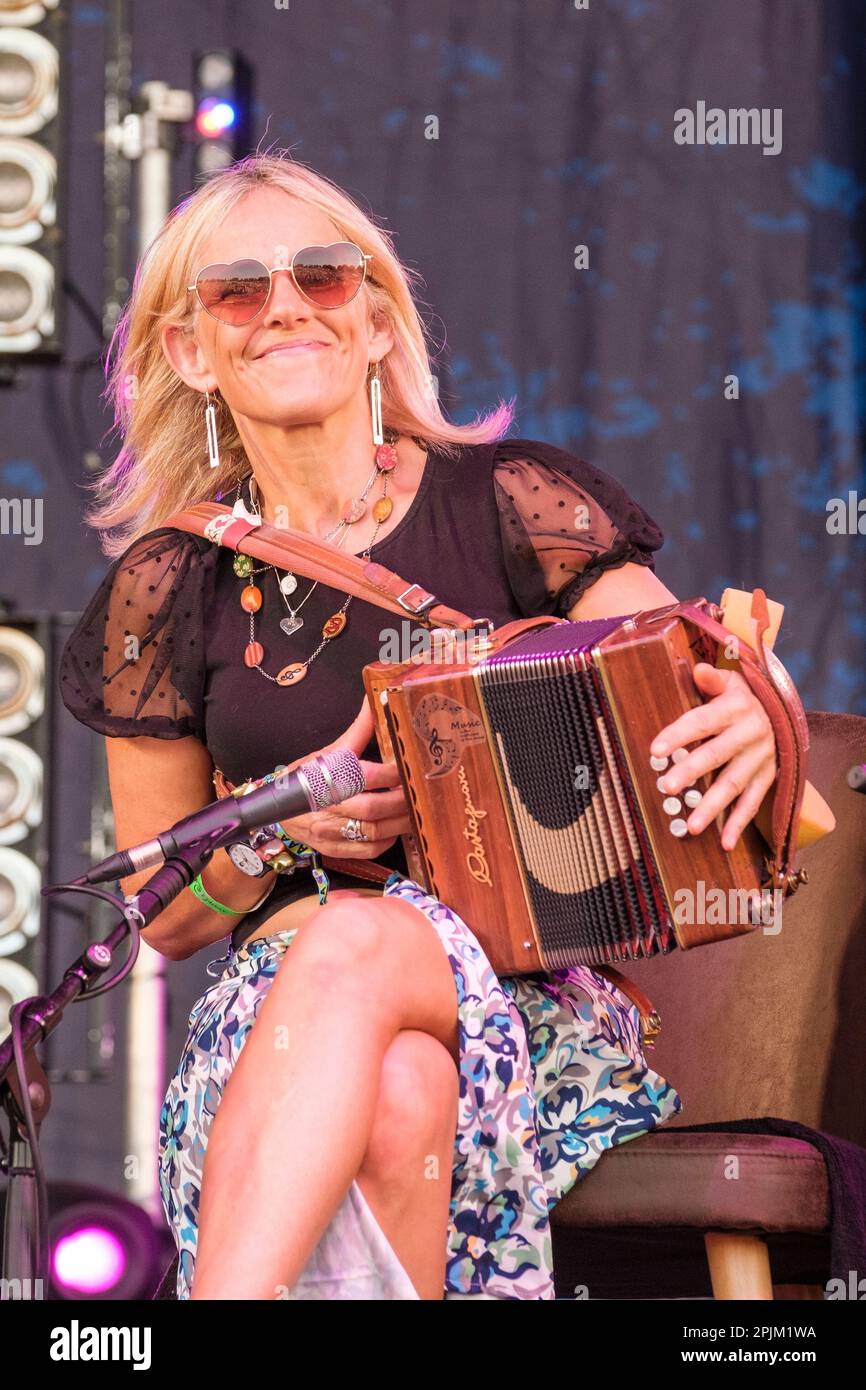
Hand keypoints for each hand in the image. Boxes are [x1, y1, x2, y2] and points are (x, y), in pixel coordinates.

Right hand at [274, 697, 410, 859]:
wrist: (279, 808)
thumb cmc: (309, 776)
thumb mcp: (331, 751)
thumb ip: (359, 729)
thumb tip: (375, 698)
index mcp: (326, 776)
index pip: (364, 776)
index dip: (392, 774)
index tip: (409, 768)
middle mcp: (326, 806)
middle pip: (372, 808)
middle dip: (401, 801)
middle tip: (419, 792)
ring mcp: (329, 832)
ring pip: (374, 832)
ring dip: (400, 822)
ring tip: (414, 810)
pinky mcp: (334, 850)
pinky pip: (369, 850)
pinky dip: (389, 840)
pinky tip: (396, 827)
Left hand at [648, 663, 777, 851]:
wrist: (782, 713)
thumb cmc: (742, 698)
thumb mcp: (732, 682)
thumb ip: (712, 680)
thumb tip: (699, 670)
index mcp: (735, 708)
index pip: (702, 721)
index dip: (678, 734)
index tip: (655, 750)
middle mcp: (750, 734)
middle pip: (717, 755)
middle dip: (691, 772)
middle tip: (667, 787)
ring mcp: (760, 758)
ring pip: (734, 784)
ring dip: (713, 807)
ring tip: (691, 826)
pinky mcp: (767, 778)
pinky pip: (752, 803)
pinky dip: (738, 824)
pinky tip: (724, 843)